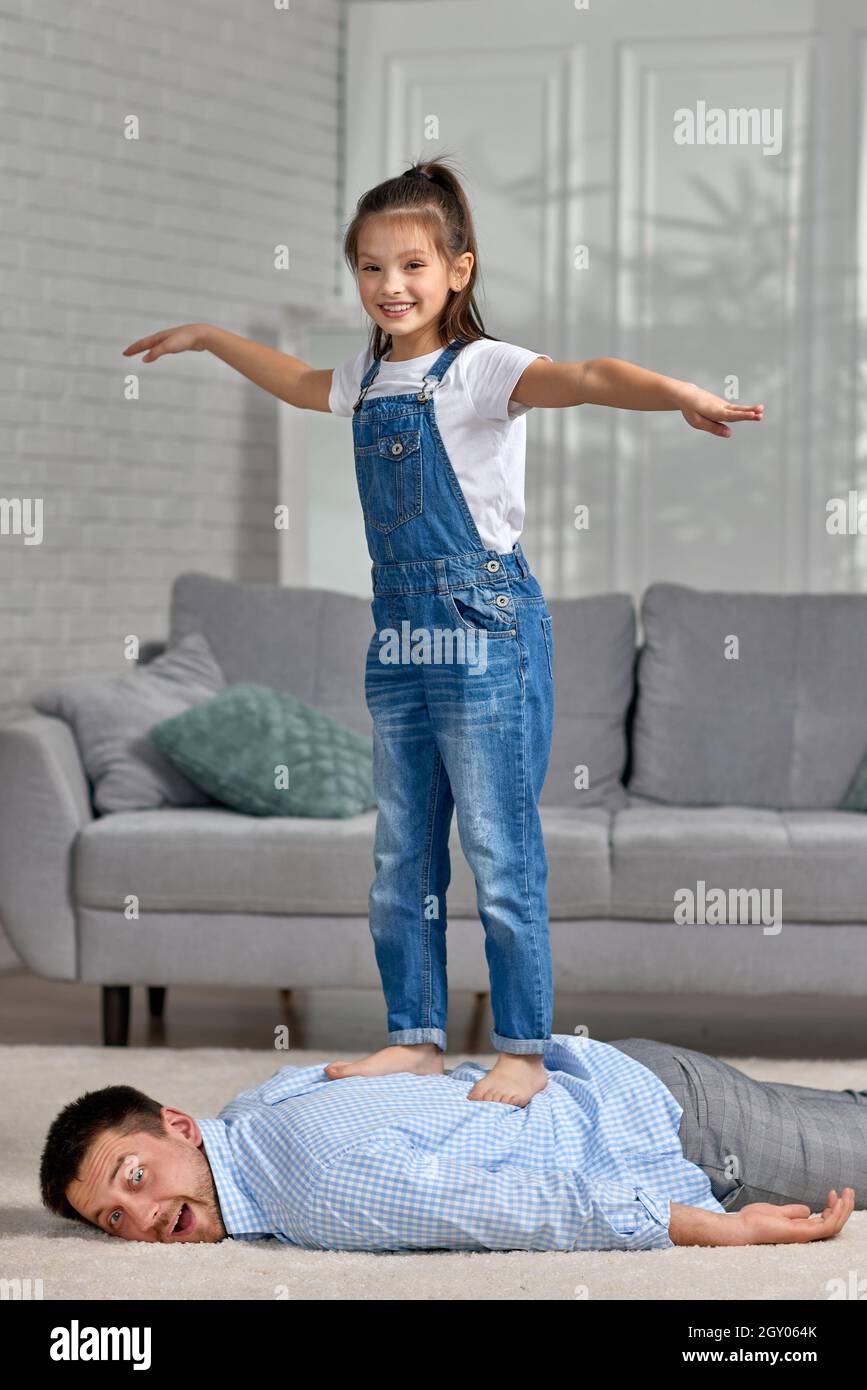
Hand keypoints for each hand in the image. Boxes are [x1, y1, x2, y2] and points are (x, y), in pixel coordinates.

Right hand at [122, 324, 209, 361]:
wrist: (201, 334)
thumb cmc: (185, 339)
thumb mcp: (168, 347)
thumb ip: (155, 353)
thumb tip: (144, 360)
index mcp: (159, 337)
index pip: (142, 344)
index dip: (133, 349)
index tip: (124, 353)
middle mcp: (163, 337)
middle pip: (146, 343)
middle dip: (136, 348)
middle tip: (127, 353)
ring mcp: (170, 340)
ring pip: (154, 345)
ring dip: (146, 349)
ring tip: (141, 352)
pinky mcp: (177, 343)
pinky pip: (163, 347)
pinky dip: (157, 350)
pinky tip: (159, 352)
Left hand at [680, 383, 763, 436]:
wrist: (688, 395)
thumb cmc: (692, 410)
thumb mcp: (698, 422)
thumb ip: (714, 428)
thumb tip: (730, 434)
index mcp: (714, 412)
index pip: (730, 415)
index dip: (742, 416)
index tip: (752, 415)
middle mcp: (721, 407)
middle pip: (737, 410)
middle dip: (750, 411)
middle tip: (762, 411)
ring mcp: (723, 405)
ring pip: (738, 409)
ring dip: (750, 410)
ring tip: (762, 412)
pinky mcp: (723, 405)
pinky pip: (735, 410)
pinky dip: (744, 411)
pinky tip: (753, 412)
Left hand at [730, 1187, 853, 1244]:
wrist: (742, 1226)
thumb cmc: (755, 1220)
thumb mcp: (778, 1211)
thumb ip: (793, 1212)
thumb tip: (808, 1209)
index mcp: (800, 1229)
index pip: (824, 1222)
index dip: (833, 1209)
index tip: (832, 1193)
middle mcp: (805, 1234)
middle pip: (833, 1224)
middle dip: (844, 1208)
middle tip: (849, 1191)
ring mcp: (804, 1235)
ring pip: (834, 1226)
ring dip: (844, 1209)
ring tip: (848, 1193)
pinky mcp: (801, 1233)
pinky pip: (827, 1226)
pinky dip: (836, 1214)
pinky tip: (838, 1200)